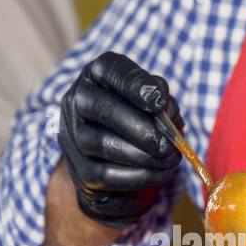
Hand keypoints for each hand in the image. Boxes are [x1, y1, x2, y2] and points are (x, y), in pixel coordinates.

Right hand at [58, 51, 182, 227]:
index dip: (136, 85)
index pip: (111, 70)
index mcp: (96, 76)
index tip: (160, 102)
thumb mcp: (153, 104)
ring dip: (144, 155)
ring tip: (171, 159)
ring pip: (104, 144)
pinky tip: (161, 174)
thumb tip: (167, 112)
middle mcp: (77, 101)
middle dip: (140, 127)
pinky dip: (140, 175)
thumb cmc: (141, 122)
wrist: (120, 164)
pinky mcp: (81, 171)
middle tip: (168, 144)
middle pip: (103, 108)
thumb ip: (161, 102)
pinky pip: (108, 174)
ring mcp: (74, 137)